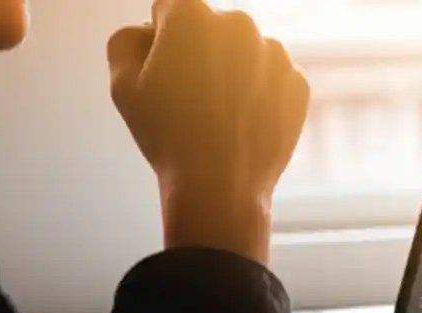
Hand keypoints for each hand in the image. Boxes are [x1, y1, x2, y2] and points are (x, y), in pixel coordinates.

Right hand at [107, 0, 309, 264]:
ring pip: (247, 53)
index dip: (162, 39)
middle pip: (213, 28)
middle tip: (191, 98)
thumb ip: (128, 39)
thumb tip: (151, 29)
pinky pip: (273, 80)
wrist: (220, 185)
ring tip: (220, 114)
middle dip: (202, 51)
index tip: (164, 71)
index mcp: (191, 14)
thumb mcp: (123, 84)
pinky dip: (261, 95)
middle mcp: (239, 24)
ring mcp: (275, 54)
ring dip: (235, 71)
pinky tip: (245, 123)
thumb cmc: (166, 135)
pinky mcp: (298, 83)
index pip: (170, 9)